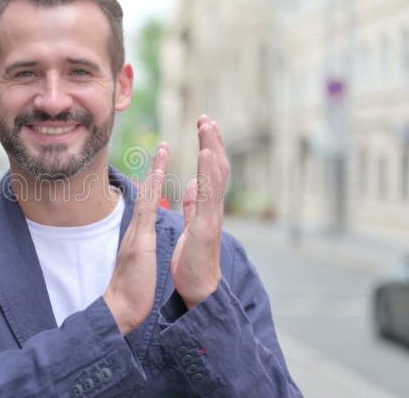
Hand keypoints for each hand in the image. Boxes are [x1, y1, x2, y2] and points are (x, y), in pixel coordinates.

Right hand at [104, 143, 168, 335]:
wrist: (121, 307)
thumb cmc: (132, 287)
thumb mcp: (140, 259)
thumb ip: (141, 243)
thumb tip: (143, 234)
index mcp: (140, 232)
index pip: (149, 201)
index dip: (155, 181)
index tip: (162, 161)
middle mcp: (136, 227)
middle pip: (146, 191)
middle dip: (155, 167)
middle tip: (162, 144)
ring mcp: (136, 231)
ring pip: (146, 195)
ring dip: (154, 170)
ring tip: (162, 149)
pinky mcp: (139, 239)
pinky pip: (147, 210)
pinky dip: (152, 190)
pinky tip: (158, 175)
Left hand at [171, 115, 229, 308]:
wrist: (198, 291)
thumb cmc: (193, 262)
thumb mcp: (191, 228)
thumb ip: (194, 205)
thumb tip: (194, 184)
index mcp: (208, 208)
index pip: (210, 173)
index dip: (208, 149)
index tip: (204, 128)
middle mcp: (214, 209)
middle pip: (217, 169)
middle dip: (213, 142)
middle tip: (207, 118)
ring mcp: (213, 216)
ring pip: (216, 177)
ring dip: (212, 150)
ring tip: (208, 127)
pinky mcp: (206, 226)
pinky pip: (209, 195)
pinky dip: (209, 172)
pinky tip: (206, 154)